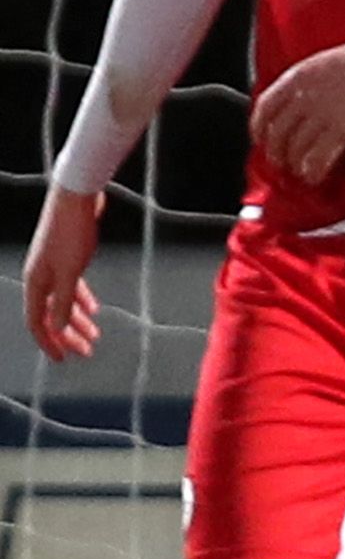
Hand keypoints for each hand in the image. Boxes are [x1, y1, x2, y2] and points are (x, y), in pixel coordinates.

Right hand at [21, 187, 102, 362]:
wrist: (77, 199)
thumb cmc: (71, 232)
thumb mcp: (70, 272)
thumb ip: (64, 300)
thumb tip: (58, 327)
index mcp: (35, 282)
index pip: (37, 322)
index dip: (49, 342)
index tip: (63, 359)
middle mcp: (40, 277)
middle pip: (51, 315)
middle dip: (67, 335)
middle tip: (86, 351)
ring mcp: (52, 267)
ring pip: (62, 301)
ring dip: (77, 319)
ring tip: (95, 335)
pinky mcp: (67, 258)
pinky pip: (71, 286)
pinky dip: (81, 299)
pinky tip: (94, 308)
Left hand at [251, 33, 344, 183]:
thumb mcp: (322, 64)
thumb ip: (305, 83)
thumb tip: (298, 102)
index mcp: (295, 79)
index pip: (264, 108)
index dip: (259, 128)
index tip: (261, 138)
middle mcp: (303, 98)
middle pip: (278, 133)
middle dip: (276, 152)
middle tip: (279, 162)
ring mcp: (322, 115)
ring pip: (297, 148)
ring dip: (295, 164)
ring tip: (299, 172)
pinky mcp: (342, 130)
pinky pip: (320, 157)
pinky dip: (314, 170)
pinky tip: (315, 176)